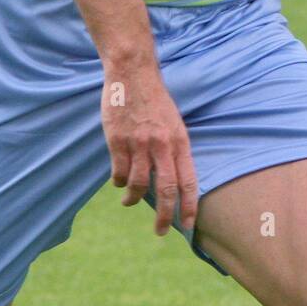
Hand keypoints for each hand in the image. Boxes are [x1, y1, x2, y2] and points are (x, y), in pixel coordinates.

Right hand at [101, 67, 198, 235]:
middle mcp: (161, 145)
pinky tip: (118, 182)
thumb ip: (173, 150)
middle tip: (159, 231)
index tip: (189, 225)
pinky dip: (118, 183)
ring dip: (133, 198)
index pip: (188, 181)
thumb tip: (172, 181)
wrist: (133, 73)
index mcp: (180, 141)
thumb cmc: (154, 100)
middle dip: (164, 216)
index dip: (189, 206)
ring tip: (130, 201)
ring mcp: (138, 144)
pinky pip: (118, 174)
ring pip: (137, 185)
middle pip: (165, 190)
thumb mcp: (173, 123)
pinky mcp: (117, 141)